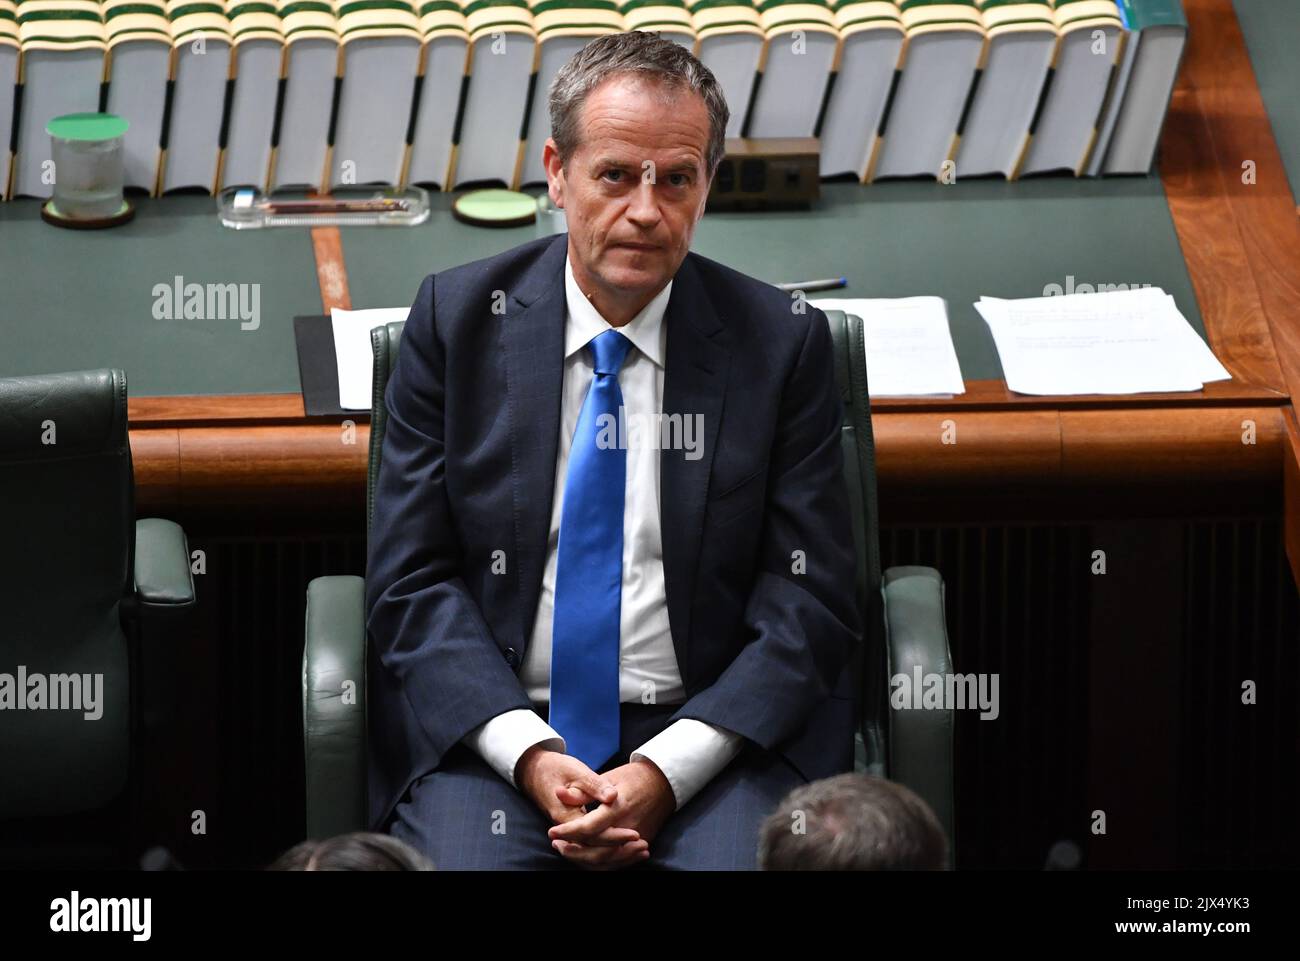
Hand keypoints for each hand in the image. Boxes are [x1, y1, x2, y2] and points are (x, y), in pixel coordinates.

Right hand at [515, 746, 646, 864]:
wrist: (535, 771)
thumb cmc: (556, 768)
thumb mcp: (575, 771)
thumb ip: (594, 785)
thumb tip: (612, 796)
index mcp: (565, 815)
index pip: (593, 834)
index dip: (615, 836)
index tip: (636, 834)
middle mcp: (565, 829)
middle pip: (594, 850)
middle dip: (620, 851)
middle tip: (644, 846)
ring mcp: (568, 833)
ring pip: (592, 855)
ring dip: (618, 856)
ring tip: (642, 851)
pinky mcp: (573, 833)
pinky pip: (591, 851)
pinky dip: (610, 853)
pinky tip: (628, 850)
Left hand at [548, 759, 674, 869]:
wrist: (663, 782)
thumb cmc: (633, 777)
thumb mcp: (608, 777)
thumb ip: (583, 791)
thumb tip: (559, 794)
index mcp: (618, 807)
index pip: (588, 828)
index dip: (568, 832)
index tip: (551, 832)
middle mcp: (628, 826)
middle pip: (596, 850)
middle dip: (573, 850)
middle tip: (556, 844)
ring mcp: (638, 837)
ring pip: (607, 859)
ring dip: (584, 859)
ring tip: (567, 851)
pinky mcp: (643, 841)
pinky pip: (620, 861)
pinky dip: (603, 863)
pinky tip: (588, 859)